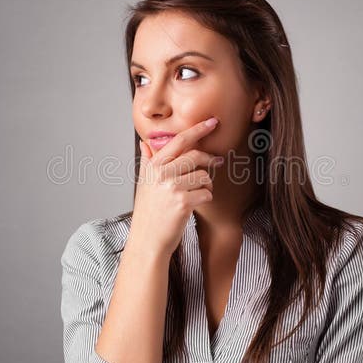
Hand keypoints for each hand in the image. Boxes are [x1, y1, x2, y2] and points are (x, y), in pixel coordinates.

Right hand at [132, 117, 224, 255]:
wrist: (147, 239)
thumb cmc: (148, 212)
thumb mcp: (144, 183)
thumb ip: (147, 161)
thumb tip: (145, 143)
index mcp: (153, 166)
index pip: (179, 141)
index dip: (197, 130)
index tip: (212, 122)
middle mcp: (161, 173)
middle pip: (195, 155)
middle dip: (210, 159)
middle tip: (218, 162)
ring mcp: (172, 187)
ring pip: (203, 176)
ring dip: (206, 185)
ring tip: (197, 193)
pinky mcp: (183, 202)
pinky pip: (206, 193)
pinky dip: (205, 198)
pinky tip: (195, 204)